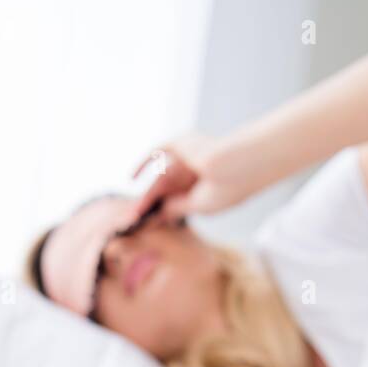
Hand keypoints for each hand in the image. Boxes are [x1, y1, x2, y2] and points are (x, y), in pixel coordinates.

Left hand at [131, 134, 259, 221]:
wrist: (235, 165)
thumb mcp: (199, 205)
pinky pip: (157, 152)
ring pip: (164, 178)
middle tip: (134, 217)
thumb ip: (178, 207)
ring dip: (148, 194)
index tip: (151, 223)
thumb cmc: (225, 187)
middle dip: (153, 204)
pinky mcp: (182, 143)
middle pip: (169, 188)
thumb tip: (160, 212)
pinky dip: (143, 163)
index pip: (182, 198)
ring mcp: (191, 155)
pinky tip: (132, 176)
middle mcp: (200, 168)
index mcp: (210, 184)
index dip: (166, 211)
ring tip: (134, 210)